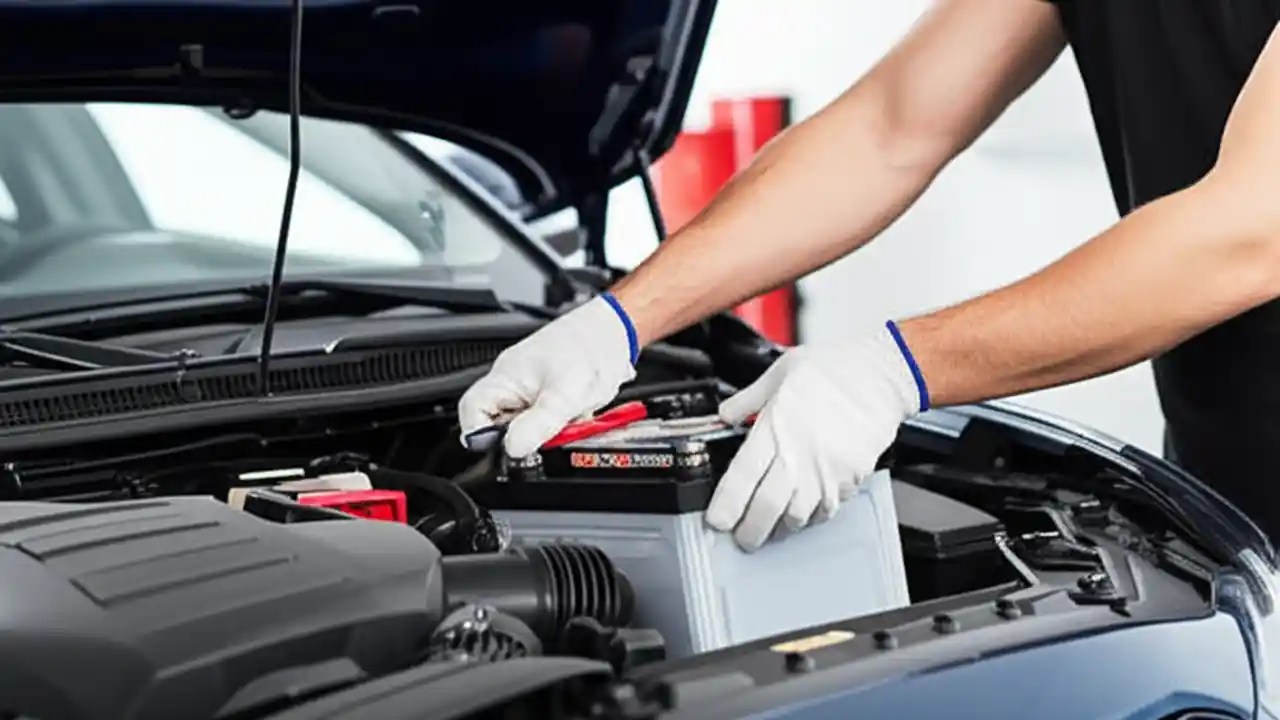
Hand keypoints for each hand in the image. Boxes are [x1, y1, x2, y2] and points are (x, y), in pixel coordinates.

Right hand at [458, 294, 637, 456]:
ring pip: (526, 425)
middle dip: (527, 434)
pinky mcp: (547, 392)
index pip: (471, 414)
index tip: (510, 448)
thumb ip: (538, 424)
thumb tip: (513, 448)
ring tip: (571, 413)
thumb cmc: (592, 348)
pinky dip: (561, 421)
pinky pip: (545, 419)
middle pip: (499, 424)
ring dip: (548, 429)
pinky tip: (578, 410)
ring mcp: (529, 387)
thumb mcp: (566, 395)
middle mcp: (511, 381)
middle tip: (552, 428)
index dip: (484, 438)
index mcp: (504, 377)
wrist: (617, 330)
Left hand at [706, 322, 928, 549]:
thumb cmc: (834, 369)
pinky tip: (803, 513)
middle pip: (767, 508)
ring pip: (797, 516)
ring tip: (770, 530)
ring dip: (780, 528)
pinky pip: (827, 509)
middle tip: (742, 538)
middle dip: (750, 532)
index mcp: (775, 428)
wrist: (881, 375)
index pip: (741, 478)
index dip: (726, 507)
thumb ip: (749, 398)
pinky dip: (811, 517)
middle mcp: (799, 455)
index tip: (717, 521)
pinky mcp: (850, 478)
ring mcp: (826, 471)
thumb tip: (727, 413)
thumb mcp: (780, 372)